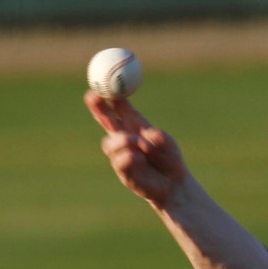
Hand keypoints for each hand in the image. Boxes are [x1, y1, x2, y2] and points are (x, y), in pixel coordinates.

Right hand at [84, 90, 186, 208]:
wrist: (174, 184)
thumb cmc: (170, 159)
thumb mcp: (168, 142)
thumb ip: (158, 136)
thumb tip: (144, 134)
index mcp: (132, 126)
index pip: (117, 108)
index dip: (110, 95)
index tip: (105, 84)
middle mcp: (123, 138)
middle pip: (104, 120)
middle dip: (97, 107)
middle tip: (93, 96)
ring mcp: (120, 155)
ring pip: (109, 143)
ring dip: (122, 140)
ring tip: (137, 142)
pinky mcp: (123, 173)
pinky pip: (119, 161)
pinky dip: (129, 157)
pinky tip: (140, 158)